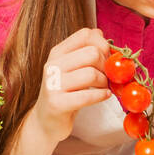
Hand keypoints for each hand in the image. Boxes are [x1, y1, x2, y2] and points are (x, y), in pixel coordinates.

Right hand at [29, 28, 110, 145]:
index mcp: (57, 52)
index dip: (103, 44)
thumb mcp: (72, 67)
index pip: (85, 35)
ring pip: (91, 74)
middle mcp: (53, 65)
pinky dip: (101, 95)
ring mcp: (53, 84)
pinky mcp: (56, 103)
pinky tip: (104, 96)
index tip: (107, 58)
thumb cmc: (65, 92)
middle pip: (92, 53)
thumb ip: (84, 50)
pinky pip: (87, 95)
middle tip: (108, 76)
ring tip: (104, 87)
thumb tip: (99, 33)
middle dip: (106, 66)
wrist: (46, 121)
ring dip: (104, 82)